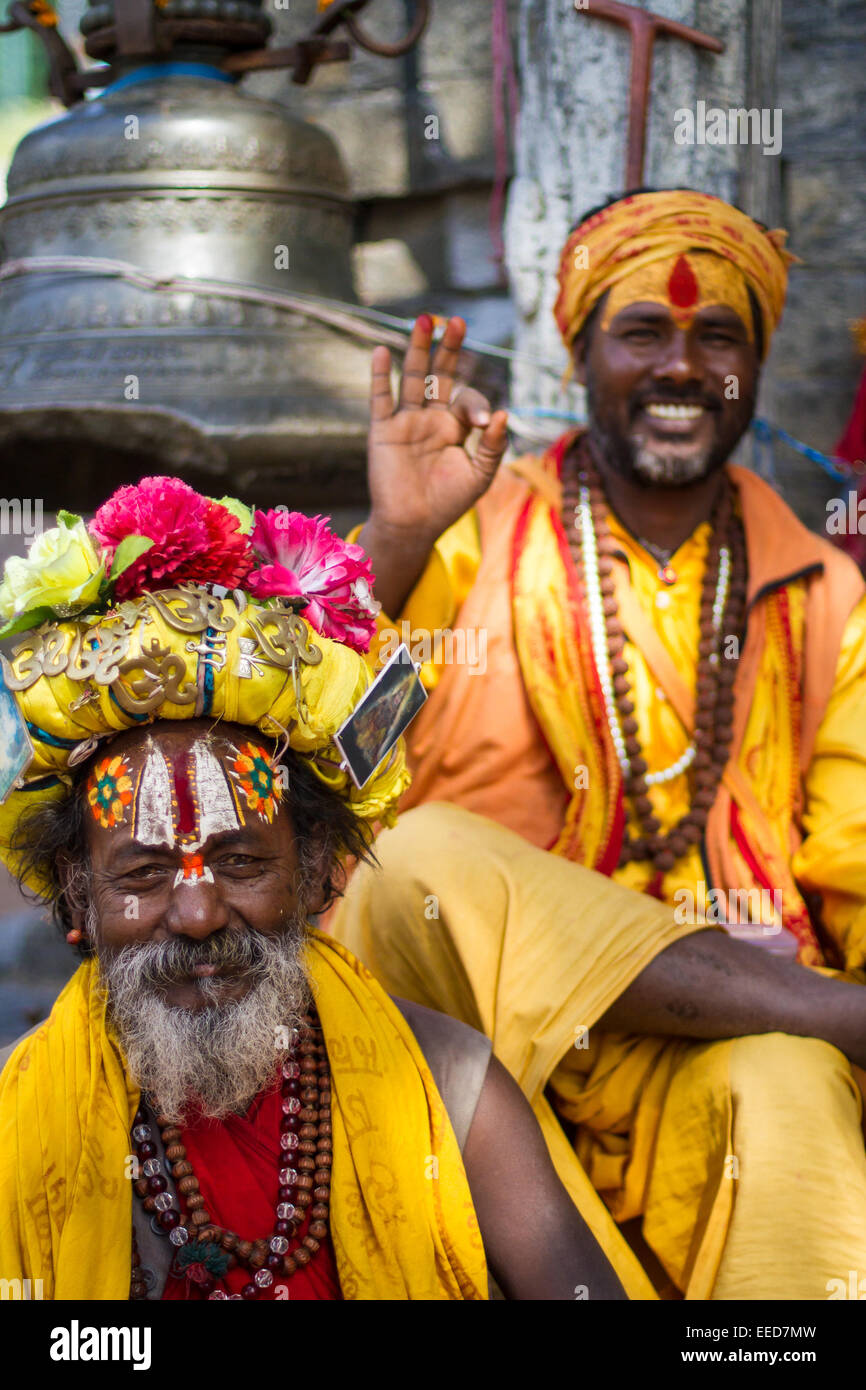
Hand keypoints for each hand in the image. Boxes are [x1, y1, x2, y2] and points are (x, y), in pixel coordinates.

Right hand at [366, 315, 508, 547]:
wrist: (414, 525)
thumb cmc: (448, 502)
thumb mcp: (480, 474)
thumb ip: (492, 445)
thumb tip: (503, 413)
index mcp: (455, 427)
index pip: (467, 398)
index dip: (475, 404)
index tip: (482, 421)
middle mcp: (430, 418)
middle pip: (440, 374)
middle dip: (449, 349)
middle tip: (458, 322)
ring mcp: (406, 421)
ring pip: (412, 378)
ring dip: (417, 349)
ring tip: (424, 320)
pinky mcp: (383, 431)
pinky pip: (381, 399)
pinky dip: (379, 376)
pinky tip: (380, 351)